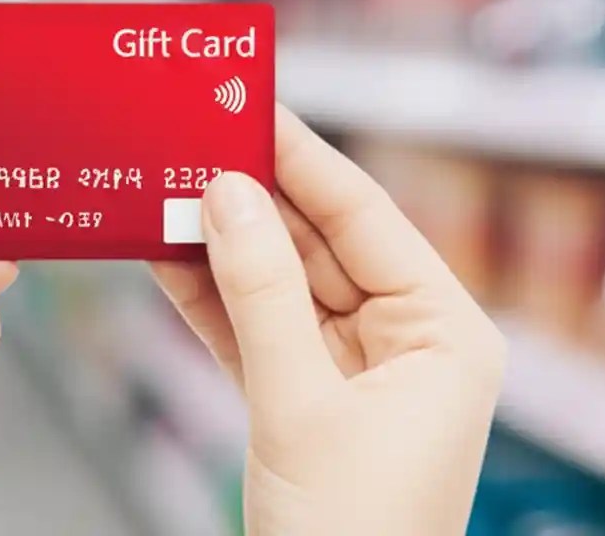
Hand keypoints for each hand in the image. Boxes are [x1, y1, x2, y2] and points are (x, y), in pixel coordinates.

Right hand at [151, 106, 505, 535]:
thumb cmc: (350, 531)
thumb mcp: (301, 401)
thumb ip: (261, 292)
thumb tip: (225, 194)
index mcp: (442, 331)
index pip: (365, 218)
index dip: (304, 160)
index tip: (250, 111)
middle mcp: (403, 340)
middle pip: (315, 245)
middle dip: (249, 201)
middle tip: (188, 145)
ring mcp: (350, 368)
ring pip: (276, 285)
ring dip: (219, 247)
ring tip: (162, 191)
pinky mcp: (302, 396)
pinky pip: (253, 328)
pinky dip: (209, 298)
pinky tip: (165, 256)